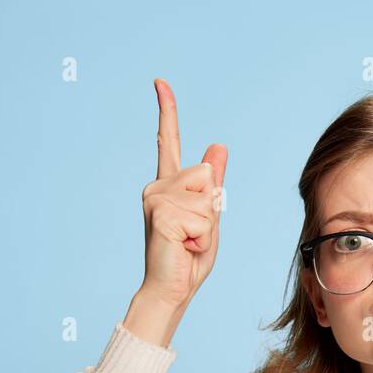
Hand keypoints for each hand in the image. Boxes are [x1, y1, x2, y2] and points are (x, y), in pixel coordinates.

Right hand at [137, 77, 227, 310]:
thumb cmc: (188, 259)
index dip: (167, 112)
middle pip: (206, 177)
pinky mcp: (161, 213)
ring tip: (188, 242)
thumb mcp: (210, 218)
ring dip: (208, 226)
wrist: (172, 290)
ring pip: (207, 197)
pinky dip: (202, 237)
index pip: (169, 143)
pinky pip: (202, 217)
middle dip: (212, 210)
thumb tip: (217, 146)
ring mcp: (155, 198)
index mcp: (169, 186)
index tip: (160, 82)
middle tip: (193, 236)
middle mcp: (158, 186)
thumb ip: (212, 186)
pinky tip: (184, 247)